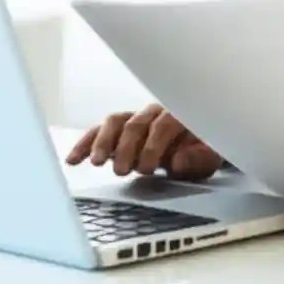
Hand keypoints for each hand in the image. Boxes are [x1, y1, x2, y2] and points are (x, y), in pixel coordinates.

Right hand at [65, 103, 222, 180]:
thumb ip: (197, 159)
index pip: (163, 125)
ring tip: (97, 163)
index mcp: (179, 116)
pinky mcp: (119, 130)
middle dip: (127, 148)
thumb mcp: (210, 158)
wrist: (196, 145)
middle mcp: (154, 113)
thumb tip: (176, 161)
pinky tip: (73, 159)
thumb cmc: (202, 150)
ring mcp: (134, 119)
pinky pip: (99, 132)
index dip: (154, 146)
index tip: (148, 167)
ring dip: (103, 142)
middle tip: (123, 171)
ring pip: (114, 122)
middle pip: (136, 124)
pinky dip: (85, 144)